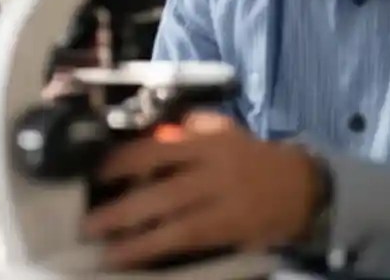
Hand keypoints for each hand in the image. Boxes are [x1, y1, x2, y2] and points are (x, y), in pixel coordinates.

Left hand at [82, 112, 322, 269]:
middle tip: (87, 222)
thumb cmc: (247, 155)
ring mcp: (226, 206)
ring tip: (104, 251)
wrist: (302, 186)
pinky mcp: (233, 232)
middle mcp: (216, 173)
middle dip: (124, 209)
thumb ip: (183, 130)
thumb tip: (138, 134)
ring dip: (138, 240)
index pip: (158, 150)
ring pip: (178, 225)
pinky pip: (191, 242)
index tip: (94, 174)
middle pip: (165, 192)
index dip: (123, 162)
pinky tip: (132, 259)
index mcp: (207, 142)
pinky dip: (159, 251)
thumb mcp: (218, 129)